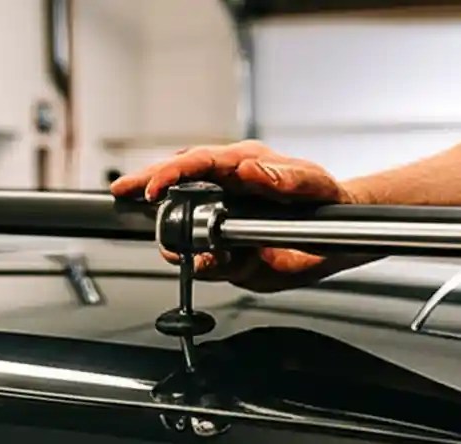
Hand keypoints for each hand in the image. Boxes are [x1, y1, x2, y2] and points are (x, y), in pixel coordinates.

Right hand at [110, 141, 368, 292]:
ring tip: (184, 249)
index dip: (170, 171)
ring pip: (184, 229)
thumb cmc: (325, 199)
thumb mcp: (312, 185)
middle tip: (123, 193)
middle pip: (175, 187)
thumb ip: (283, 177)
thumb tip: (246, 169)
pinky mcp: (227, 252)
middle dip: (146, 188)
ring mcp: (222, 222)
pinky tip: (214, 263)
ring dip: (180, 241)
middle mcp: (226, 191)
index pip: (196, 162)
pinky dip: (204, 264)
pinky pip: (205, 260)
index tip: (153, 185)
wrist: (337, 237)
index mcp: (242, 166)